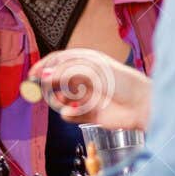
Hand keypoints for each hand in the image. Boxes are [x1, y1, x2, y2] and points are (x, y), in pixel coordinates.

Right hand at [31, 49, 151, 128]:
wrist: (141, 106)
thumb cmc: (122, 83)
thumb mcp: (92, 72)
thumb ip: (65, 73)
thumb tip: (42, 75)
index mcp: (85, 61)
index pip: (58, 60)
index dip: (43, 66)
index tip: (32, 75)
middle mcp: (83, 78)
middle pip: (55, 81)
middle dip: (49, 87)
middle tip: (43, 92)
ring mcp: (85, 96)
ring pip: (60, 100)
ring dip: (60, 102)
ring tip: (67, 102)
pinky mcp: (88, 114)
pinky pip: (69, 115)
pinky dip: (70, 115)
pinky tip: (78, 113)